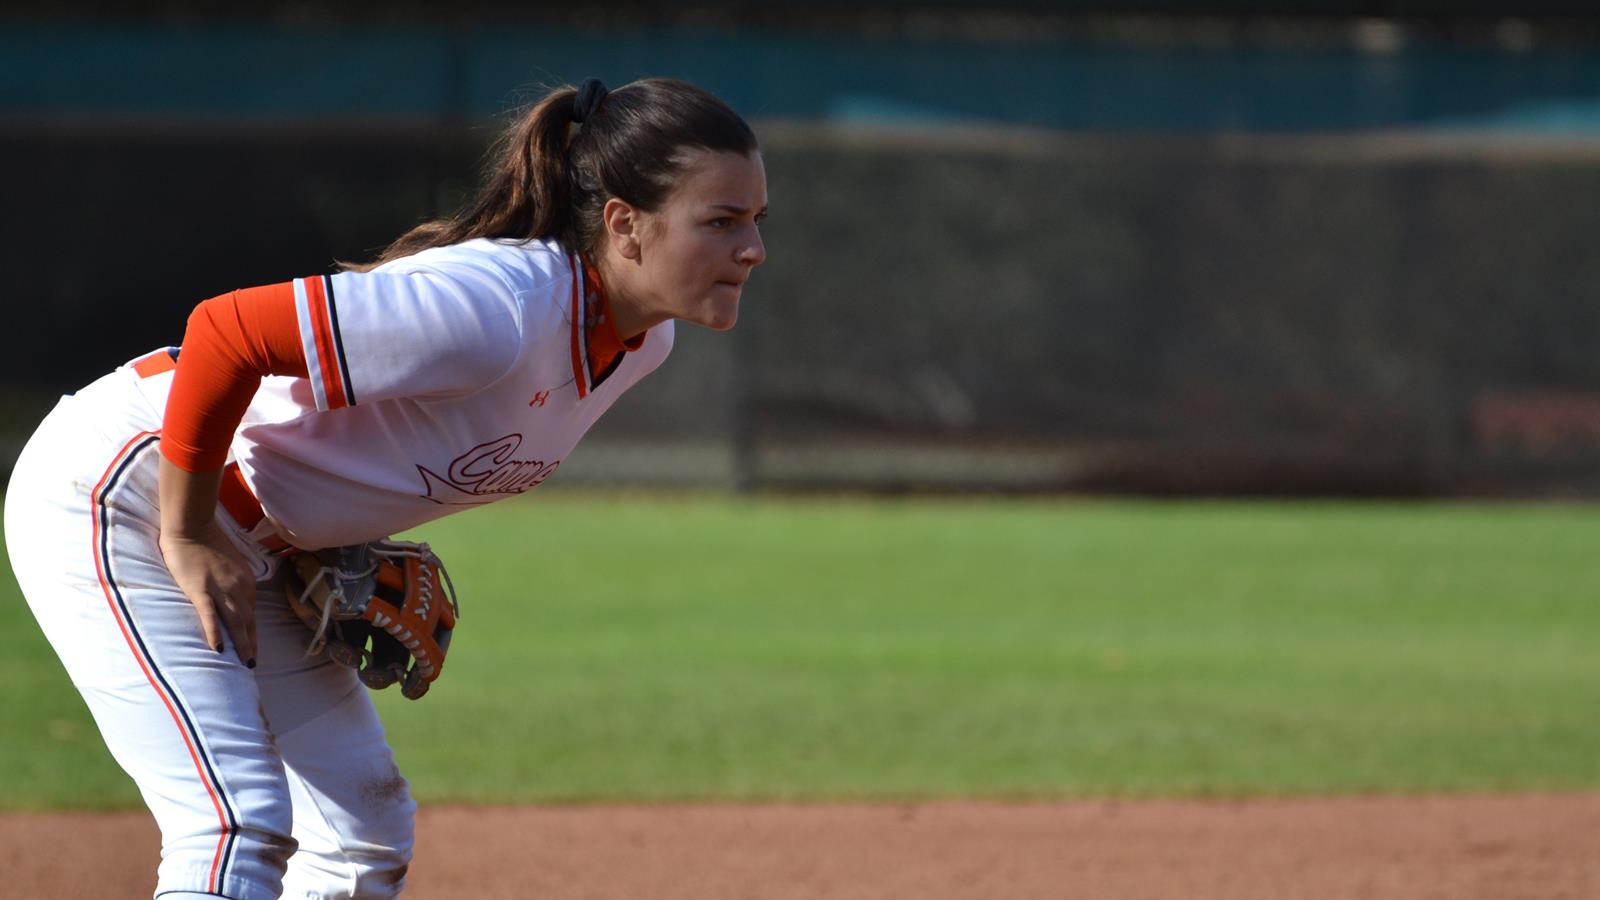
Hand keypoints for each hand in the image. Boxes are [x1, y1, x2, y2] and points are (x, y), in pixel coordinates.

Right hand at [159, 522, 258, 666]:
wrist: (192, 526)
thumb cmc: (208, 543)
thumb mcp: (231, 563)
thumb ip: (235, 580)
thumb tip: (236, 596)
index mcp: (246, 580)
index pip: (252, 611)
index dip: (253, 630)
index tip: (254, 646)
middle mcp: (238, 586)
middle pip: (247, 620)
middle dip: (251, 642)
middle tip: (252, 663)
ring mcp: (220, 588)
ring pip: (234, 621)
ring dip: (241, 643)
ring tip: (244, 662)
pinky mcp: (200, 589)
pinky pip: (210, 615)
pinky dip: (215, 632)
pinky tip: (218, 648)